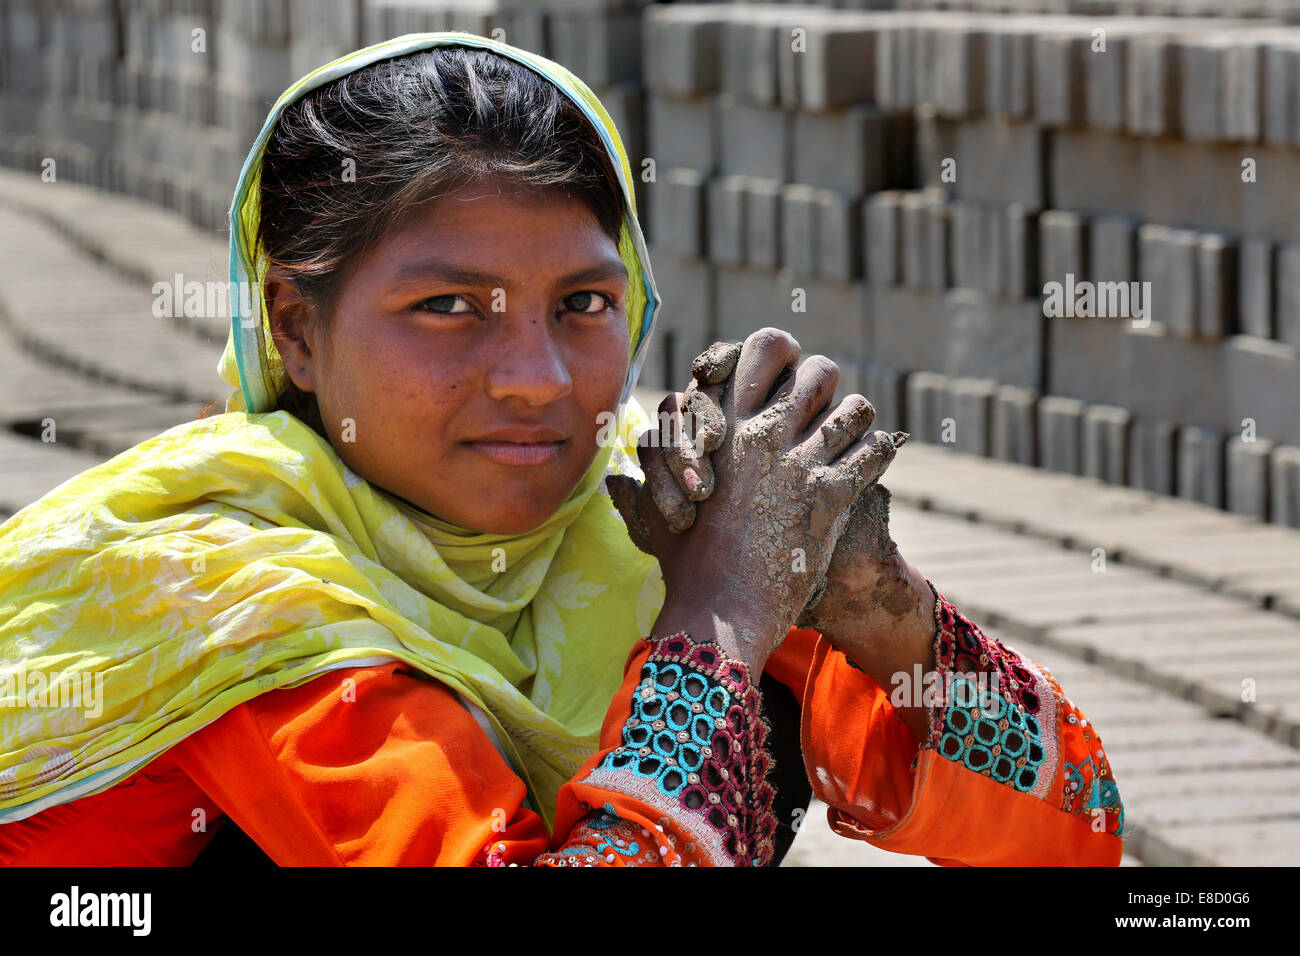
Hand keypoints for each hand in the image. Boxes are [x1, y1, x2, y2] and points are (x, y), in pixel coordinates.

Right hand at [608, 329, 897, 668]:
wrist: (718, 612)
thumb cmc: (684, 563)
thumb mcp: (655, 509)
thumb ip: (648, 473)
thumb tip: (621, 470)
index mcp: (723, 423)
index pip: (765, 346)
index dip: (781, 356)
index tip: (779, 383)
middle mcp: (763, 431)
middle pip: (819, 369)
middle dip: (826, 391)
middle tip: (818, 416)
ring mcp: (799, 460)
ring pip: (854, 406)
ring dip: (853, 424)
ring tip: (845, 445)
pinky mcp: (831, 494)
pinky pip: (875, 449)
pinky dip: (874, 458)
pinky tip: (860, 474)